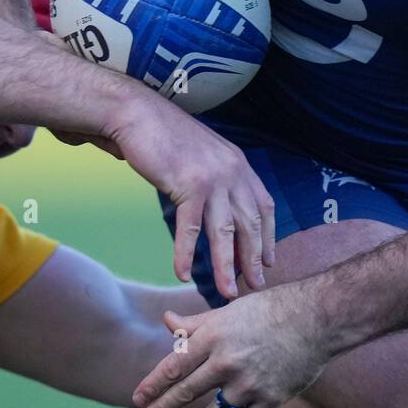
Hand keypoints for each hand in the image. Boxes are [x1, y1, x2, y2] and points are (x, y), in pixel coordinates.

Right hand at [104, 93, 274, 298]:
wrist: (138, 114)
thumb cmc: (165, 135)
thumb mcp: (203, 154)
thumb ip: (217, 177)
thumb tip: (220, 204)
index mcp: (239, 163)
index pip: (264, 206)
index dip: (268, 236)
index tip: (269, 260)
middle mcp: (233, 170)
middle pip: (250, 223)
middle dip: (253, 258)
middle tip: (256, 286)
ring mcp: (212, 178)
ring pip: (224, 231)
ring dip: (226, 266)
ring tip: (227, 293)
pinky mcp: (188, 184)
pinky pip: (190, 229)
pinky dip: (186, 254)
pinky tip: (183, 275)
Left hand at [132, 286, 326, 407]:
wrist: (317, 317)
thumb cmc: (269, 308)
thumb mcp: (229, 310)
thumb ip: (195, 322)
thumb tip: (166, 320)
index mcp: (215, 335)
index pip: (174, 365)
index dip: (153, 384)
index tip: (137, 399)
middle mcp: (228, 361)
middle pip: (187, 392)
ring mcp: (250, 383)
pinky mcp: (271, 398)